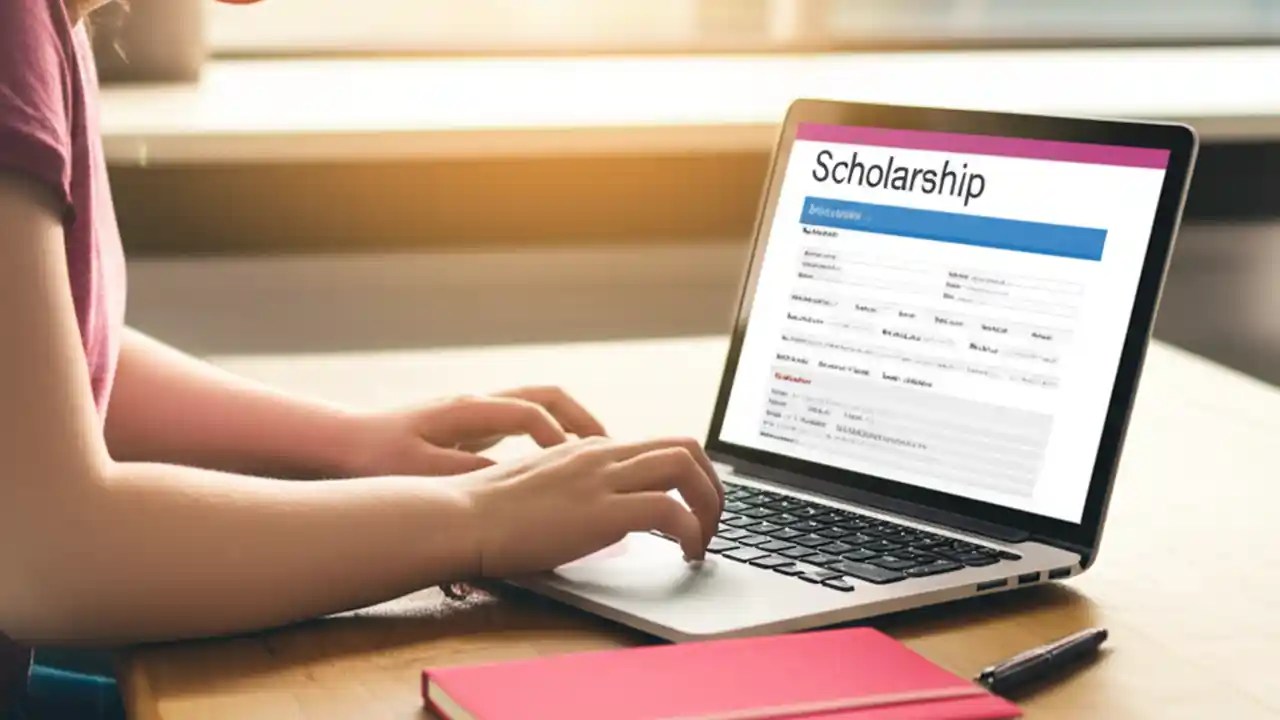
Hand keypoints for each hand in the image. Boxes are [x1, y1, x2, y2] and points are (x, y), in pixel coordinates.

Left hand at [343, 386, 607, 476]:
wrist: (341, 443)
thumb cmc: (375, 457)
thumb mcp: (419, 472)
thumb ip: (467, 476)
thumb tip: (513, 484)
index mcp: (468, 411)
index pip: (529, 413)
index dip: (558, 438)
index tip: (580, 463)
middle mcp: (478, 403)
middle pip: (546, 396)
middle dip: (582, 419)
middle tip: (612, 448)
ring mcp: (477, 411)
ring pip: (539, 404)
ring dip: (570, 424)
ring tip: (598, 454)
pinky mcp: (472, 426)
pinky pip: (525, 421)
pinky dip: (550, 434)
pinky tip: (560, 462)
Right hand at [458, 436, 724, 575]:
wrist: (458, 518)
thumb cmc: (486, 514)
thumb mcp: (541, 489)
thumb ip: (577, 493)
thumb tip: (606, 518)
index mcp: (588, 449)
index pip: (659, 444)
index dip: (689, 475)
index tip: (693, 505)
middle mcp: (601, 454)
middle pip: (685, 447)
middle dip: (712, 485)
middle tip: (712, 521)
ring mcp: (602, 479)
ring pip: (686, 467)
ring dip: (710, 504)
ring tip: (705, 539)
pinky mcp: (601, 511)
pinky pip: (670, 512)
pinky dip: (691, 532)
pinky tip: (687, 555)